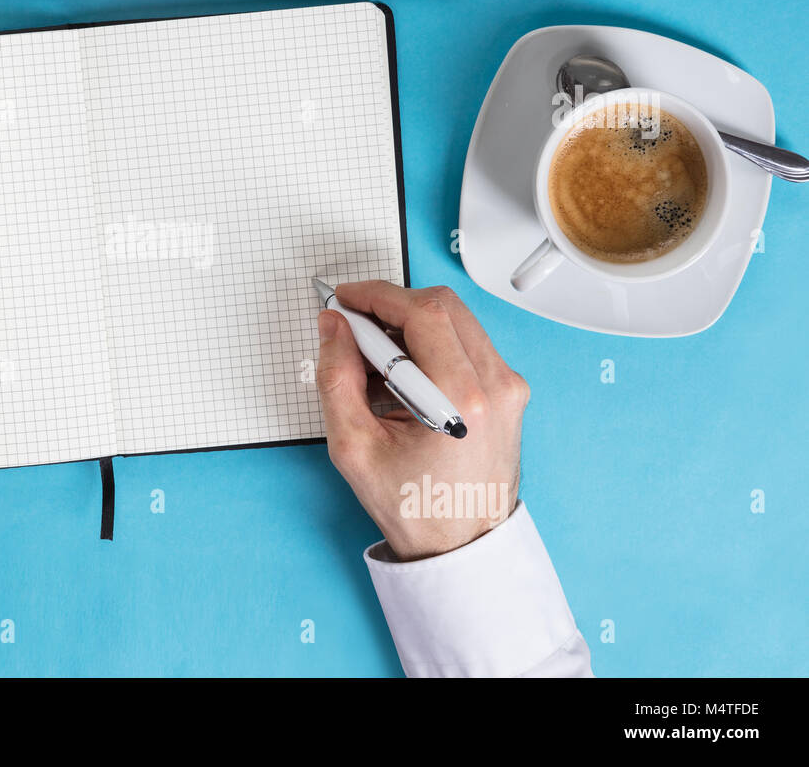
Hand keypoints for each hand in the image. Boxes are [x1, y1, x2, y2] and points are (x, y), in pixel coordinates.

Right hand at [316, 282, 528, 560]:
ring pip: (456, 321)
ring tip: (374, 356)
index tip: (345, 299)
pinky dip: (430, 344)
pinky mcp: (508, 391)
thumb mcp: (353, 447)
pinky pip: (467, 344)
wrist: (462, 545)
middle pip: (443, 307)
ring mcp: (508, 387)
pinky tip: (401, 373)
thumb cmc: (415, 507)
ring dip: (410, 323)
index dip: (376, 295)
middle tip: (354, 321)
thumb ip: (335, 377)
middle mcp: (496, 386)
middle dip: (391, 304)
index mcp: (462, 400)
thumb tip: (334, 327)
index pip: (422, 313)